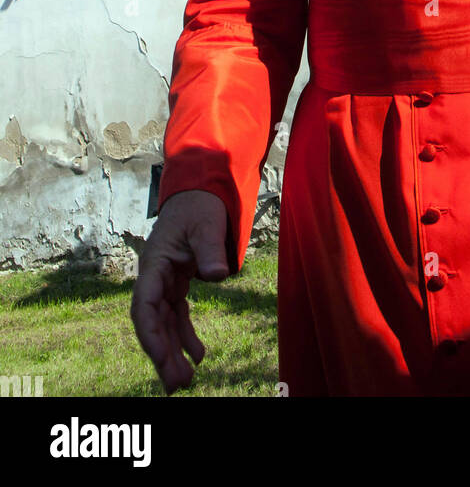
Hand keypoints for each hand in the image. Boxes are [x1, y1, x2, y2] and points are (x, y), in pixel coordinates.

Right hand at [131, 189, 229, 393]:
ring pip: (165, 323)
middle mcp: (154, 277)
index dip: (151, 334)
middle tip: (177, 385)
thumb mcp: (207, 224)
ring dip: (173, 351)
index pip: (145, 306)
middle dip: (162, 354)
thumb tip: (218, 276)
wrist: (201, 190)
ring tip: (186, 380)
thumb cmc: (200, 205)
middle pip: (153, 322)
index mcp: (154, 264)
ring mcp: (164, 281)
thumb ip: (209, 250)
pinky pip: (177, 315)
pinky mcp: (177, 283)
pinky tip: (199, 356)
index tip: (162, 358)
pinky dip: (186, 336)